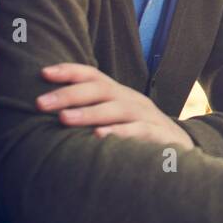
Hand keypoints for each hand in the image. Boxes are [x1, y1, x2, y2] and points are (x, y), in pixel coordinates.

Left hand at [36, 63, 193, 148]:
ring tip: (64, 119)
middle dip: (69, 94)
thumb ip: (92, 112)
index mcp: (120, 94)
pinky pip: (138, 131)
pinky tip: (99, 136)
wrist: (182, 150)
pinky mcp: (159, 134)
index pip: (94, 76)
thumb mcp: (117, 118)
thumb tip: (52, 112)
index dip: (69, 71)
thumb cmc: (139, 135)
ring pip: (117, 109)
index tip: (43, 73)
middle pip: (101, 90)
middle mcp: (132, 100)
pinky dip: (119, 132)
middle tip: (41, 103)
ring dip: (89, 113)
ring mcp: (147, 116)